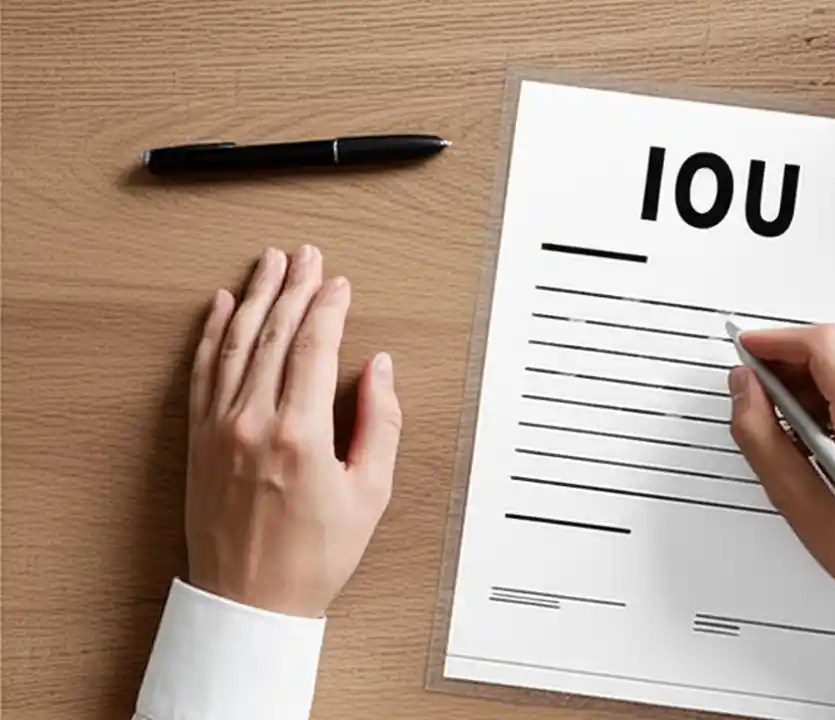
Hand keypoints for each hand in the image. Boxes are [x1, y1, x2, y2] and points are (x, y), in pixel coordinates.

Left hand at [185, 246, 401, 617]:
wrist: (250, 601)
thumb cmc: (316, 555)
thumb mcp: (370, 493)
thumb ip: (380, 423)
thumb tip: (378, 367)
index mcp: (300, 433)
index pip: (314, 347)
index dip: (328, 308)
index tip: (340, 284)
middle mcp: (253, 422)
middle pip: (274, 334)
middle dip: (292, 288)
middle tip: (306, 255)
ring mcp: (218, 428)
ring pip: (235, 343)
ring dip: (253, 297)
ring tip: (268, 263)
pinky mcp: (198, 440)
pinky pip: (202, 372)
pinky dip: (211, 334)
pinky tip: (220, 306)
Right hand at [728, 325, 834, 632]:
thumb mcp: (795, 497)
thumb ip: (759, 432)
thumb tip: (744, 387)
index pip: (822, 344)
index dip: (777, 340)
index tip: (748, 350)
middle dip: (791, 361)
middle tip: (758, 390)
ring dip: (814, 379)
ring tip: (787, 420)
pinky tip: (819, 431)